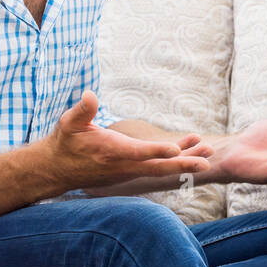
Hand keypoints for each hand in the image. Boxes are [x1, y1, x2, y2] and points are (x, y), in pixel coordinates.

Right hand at [40, 91, 213, 188]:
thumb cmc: (65, 142)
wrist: (57, 170)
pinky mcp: (132, 171)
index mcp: (110, 152)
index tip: (175, 149)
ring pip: (162, 168)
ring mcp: (129, 171)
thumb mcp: (68, 123)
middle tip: (209, 159)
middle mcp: (123, 165)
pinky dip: (175, 159)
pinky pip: (158, 167)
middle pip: (159, 167)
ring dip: (186, 159)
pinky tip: (191, 147)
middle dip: (184, 163)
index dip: (156, 151)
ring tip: (209, 149)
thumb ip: (82, 110)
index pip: (137, 152)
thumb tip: (90, 95)